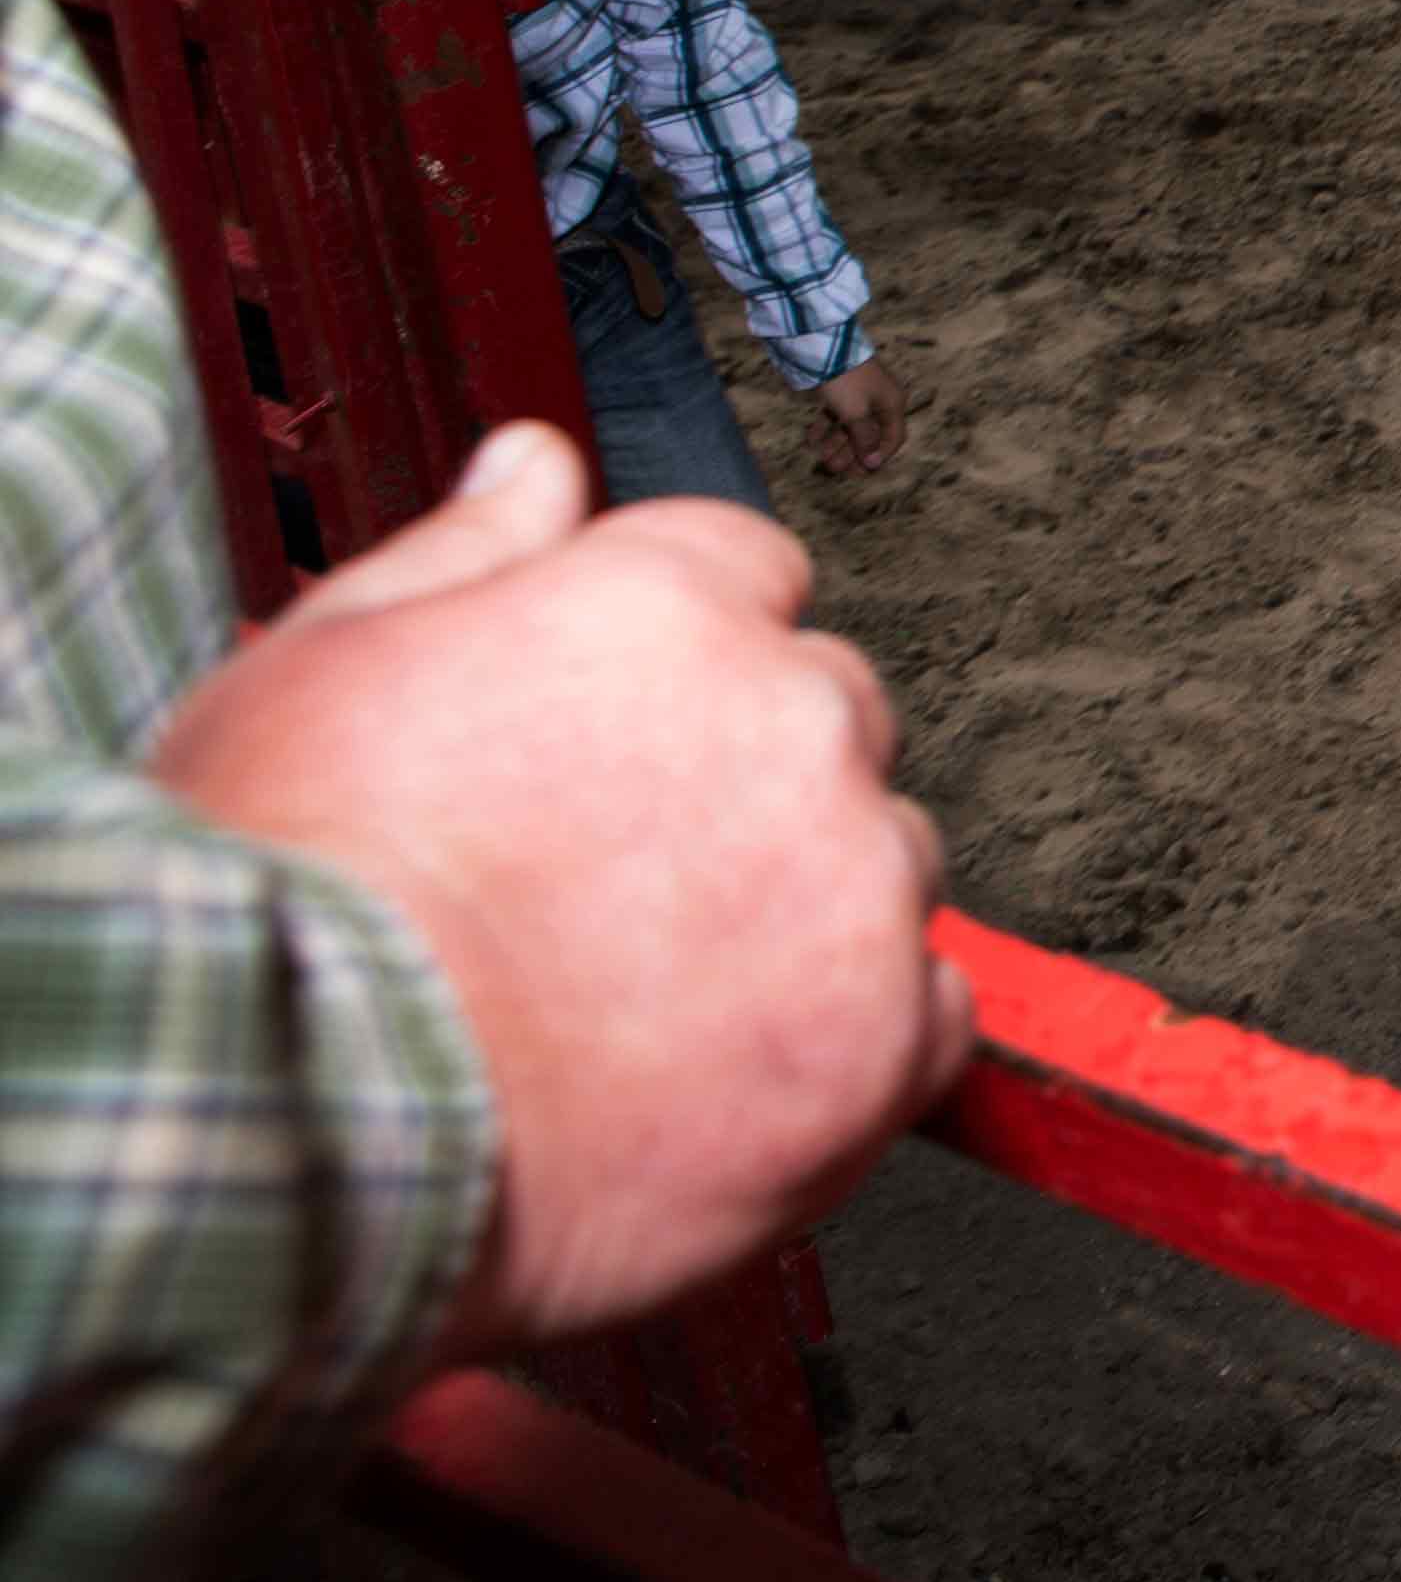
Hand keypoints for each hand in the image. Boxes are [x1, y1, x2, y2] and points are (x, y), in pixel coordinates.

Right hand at [158, 423, 973, 1353]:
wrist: (292, 1118)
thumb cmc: (287, 907)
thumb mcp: (320, 668)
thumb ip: (466, 553)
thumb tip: (535, 462)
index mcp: (668, 604)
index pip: (748, 572)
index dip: (675, 662)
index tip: (613, 746)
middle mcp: (791, 716)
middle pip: (826, 714)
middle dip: (745, 782)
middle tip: (604, 885)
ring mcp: (851, 876)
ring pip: (882, 862)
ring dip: (802, 912)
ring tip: (637, 995)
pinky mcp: (883, 1033)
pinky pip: (932, 1015)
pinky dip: (853, 1047)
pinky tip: (719, 1076)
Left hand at [810, 358, 909, 477]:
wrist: (824, 349)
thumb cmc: (846, 383)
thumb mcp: (856, 412)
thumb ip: (865, 439)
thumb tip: (873, 463)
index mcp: (891, 405)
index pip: (893, 438)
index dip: (879, 456)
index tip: (860, 471)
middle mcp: (879, 401)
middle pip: (870, 434)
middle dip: (852, 453)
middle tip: (834, 468)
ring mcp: (860, 396)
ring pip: (851, 426)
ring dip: (837, 443)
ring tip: (821, 457)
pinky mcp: (842, 391)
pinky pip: (837, 414)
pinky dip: (826, 427)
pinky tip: (811, 439)